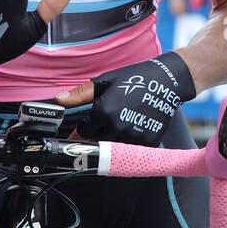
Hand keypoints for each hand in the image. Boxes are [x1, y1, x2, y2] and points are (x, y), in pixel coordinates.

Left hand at [58, 52, 196, 147]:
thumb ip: (81, 94)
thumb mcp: (107, 81)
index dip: (84, 129)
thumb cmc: (136, 78)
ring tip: (124, 122)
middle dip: (99, 133)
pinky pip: (133, 149)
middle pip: (98, 141)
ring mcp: (133, 136)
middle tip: (110, 120)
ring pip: (115, 147)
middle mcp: (117, 127)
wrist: (168, 82)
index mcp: (103, 112)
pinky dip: (132, 141)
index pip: (83, 132)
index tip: (88, 127)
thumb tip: (58, 100)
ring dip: (115, 139)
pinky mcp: (148, 142)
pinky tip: (137, 126)